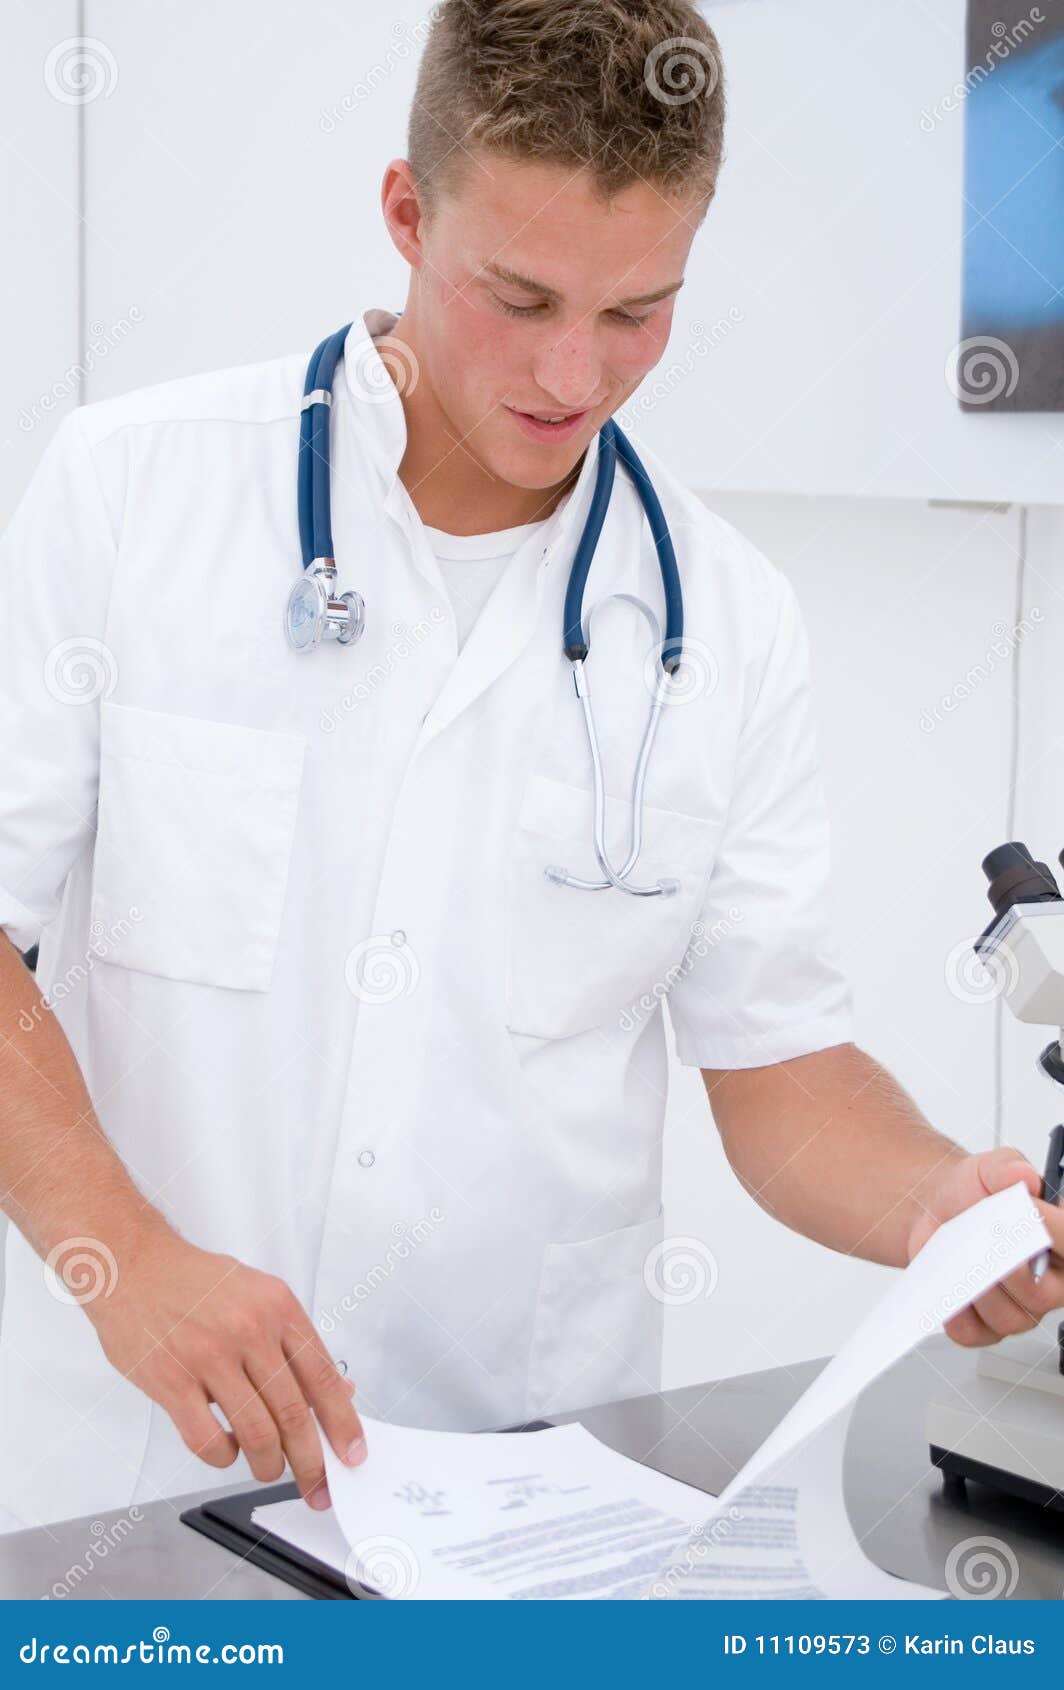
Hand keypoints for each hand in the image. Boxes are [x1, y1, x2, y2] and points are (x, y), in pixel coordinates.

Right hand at [86, 1219, 365, 1507]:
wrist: (134, 1267)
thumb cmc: (197, 1283)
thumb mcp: (260, 1295)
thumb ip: (296, 1344)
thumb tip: (338, 1390)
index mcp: (278, 1307)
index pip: (323, 1376)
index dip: (342, 1424)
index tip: (352, 1454)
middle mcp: (248, 1330)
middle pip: (293, 1413)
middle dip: (311, 1461)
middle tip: (318, 1485)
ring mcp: (208, 1356)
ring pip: (256, 1432)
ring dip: (268, 1464)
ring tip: (269, 1468)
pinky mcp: (171, 1381)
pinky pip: (207, 1440)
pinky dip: (224, 1457)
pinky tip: (226, 1450)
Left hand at [907, 1145, 1063, 1346]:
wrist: (936, 1211)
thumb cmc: (974, 1194)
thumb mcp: (989, 1168)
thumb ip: (1007, 1168)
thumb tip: (1023, 1176)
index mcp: (1060, 1242)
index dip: (1054, 1230)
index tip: (1028, 1210)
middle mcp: (1049, 1282)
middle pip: (1043, 1293)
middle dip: (1009, 1266)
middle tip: (985, 1240)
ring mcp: (1019, 1308)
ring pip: (1009, 1317)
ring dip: (980, 1290)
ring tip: (961, 1260)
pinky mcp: (986, 1325)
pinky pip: (976, 1333)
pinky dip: (958, 1316)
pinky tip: (948, 1293)